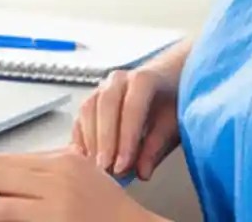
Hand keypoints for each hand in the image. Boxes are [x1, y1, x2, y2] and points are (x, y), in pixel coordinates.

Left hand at [0, 149, 159, 221]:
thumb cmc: (114, 218)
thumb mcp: (84, 185)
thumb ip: (53, 178)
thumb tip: (11, 185)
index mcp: (68, 158)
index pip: (13, 160)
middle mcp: (61, 169)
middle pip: (0, 166)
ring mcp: (57, 191)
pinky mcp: (54, 214)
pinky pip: (4, 208)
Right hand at [72, 66, 181, 180]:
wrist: (164, 83)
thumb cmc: (170, 103)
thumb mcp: (172, 124)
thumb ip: (157, 147)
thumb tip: (142, 172)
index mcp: (144, 79)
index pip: (132, 107)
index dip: (126, 138)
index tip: (123, 165)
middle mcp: (120, 79)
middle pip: (106, 105)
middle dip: (104, 139)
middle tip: (105, 168)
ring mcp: (102, 87)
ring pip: (88, 110)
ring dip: (90, 140)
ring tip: (95, 167)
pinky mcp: (91, 101)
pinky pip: (80, 118)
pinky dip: (80, 139)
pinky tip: (84, 159)